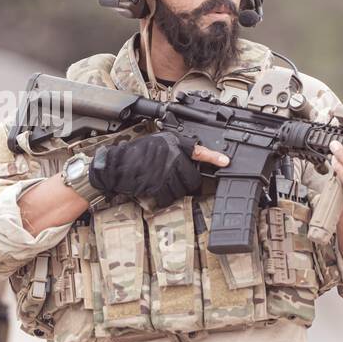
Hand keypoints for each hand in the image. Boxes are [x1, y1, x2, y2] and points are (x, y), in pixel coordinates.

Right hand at [89, 131, 228, 206]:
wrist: (116, 165)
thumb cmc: (134, 153)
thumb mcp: (157, 143)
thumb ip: (175, 148)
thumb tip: (191, 155)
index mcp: (173, 144)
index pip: (198, 150)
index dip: (213, 157)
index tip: (226, 161)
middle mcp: (172, 158)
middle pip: (193, 178)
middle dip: (187, 182)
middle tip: (177, 180)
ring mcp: (166, 173)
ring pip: (182, 190)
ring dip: (174, 191)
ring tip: (161, 183)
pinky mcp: (159, 186)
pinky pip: (170, 198)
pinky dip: (164, 198)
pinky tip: (156, 191)